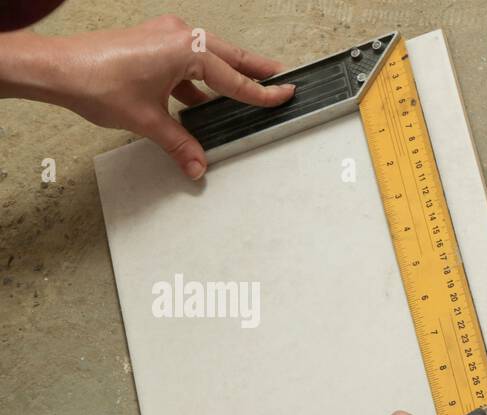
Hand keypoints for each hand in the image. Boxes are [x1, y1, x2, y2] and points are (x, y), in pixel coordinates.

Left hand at [41, 15, 294, 178]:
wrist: (58, 68)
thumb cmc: (97, 81)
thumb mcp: (148, 120)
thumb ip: (179, 143)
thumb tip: (197, 165)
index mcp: (187, 50)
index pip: (236, 79)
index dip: (263, 92)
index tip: (285, 93)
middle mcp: (179, 36)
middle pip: (230, 56)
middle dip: (256, 68)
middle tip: (281, 75)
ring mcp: (164, 36)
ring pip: (209, 56)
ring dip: (228, 73)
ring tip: (247, 86)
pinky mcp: (151, 42)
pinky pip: (187, 59)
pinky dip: (199, 78)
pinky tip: (202, 98)